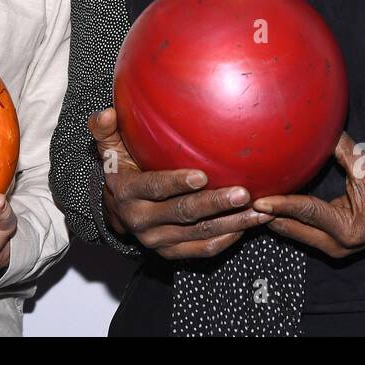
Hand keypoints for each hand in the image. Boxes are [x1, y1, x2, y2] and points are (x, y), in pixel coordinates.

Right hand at [91, 107, 271, 259]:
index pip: (154, 187)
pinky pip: (202, 250)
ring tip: (260, 211)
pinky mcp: (171, 252)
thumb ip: (104, 129)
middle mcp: (141, 221)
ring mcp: (158, 240)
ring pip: (199, 234)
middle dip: (214, 204)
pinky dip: (226, 240)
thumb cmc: (122, 170)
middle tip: (243, 193)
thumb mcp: (109, 149)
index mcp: (127, 193)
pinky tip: (248, 227)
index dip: (177, 183)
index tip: (202, 176)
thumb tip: (106, 111)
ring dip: (232, 224)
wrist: (118, 212)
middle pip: (182, 213)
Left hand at [252, 132, 364, 257]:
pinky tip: (268, 206)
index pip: (306, 212)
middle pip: (293, 228)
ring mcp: (333, 248)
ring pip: (294, 233)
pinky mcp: (330, 244)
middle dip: (268, 215)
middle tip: (242, 199)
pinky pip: (301, 232)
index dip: (281, 204)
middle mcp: (337, 245)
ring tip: (248, 201)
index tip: (258, 199)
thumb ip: (341, 149)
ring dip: (274, 218)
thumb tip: (317, 125)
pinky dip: (286, 218)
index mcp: (347, 229)